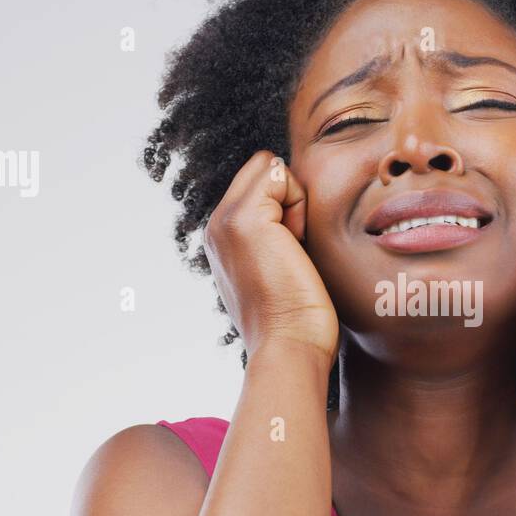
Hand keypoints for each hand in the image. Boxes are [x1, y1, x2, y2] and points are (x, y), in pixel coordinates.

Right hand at [202, 150, 338, 363]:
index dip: (287, 205)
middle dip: (290, 197)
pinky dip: (300, 206)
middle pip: (262, 168)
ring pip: (271, 168)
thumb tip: (298, 214)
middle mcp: (215, 227)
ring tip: (294, 251)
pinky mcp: (243, 220)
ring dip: (295, 203)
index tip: (292, 254)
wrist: (290, 347)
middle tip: (295, 248)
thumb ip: (277, 237)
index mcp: (223, 239)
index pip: (259, 184)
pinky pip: (280, 176)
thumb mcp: (280, 269)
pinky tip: (296, 247)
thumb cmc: (299, 320)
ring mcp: (224, 222)